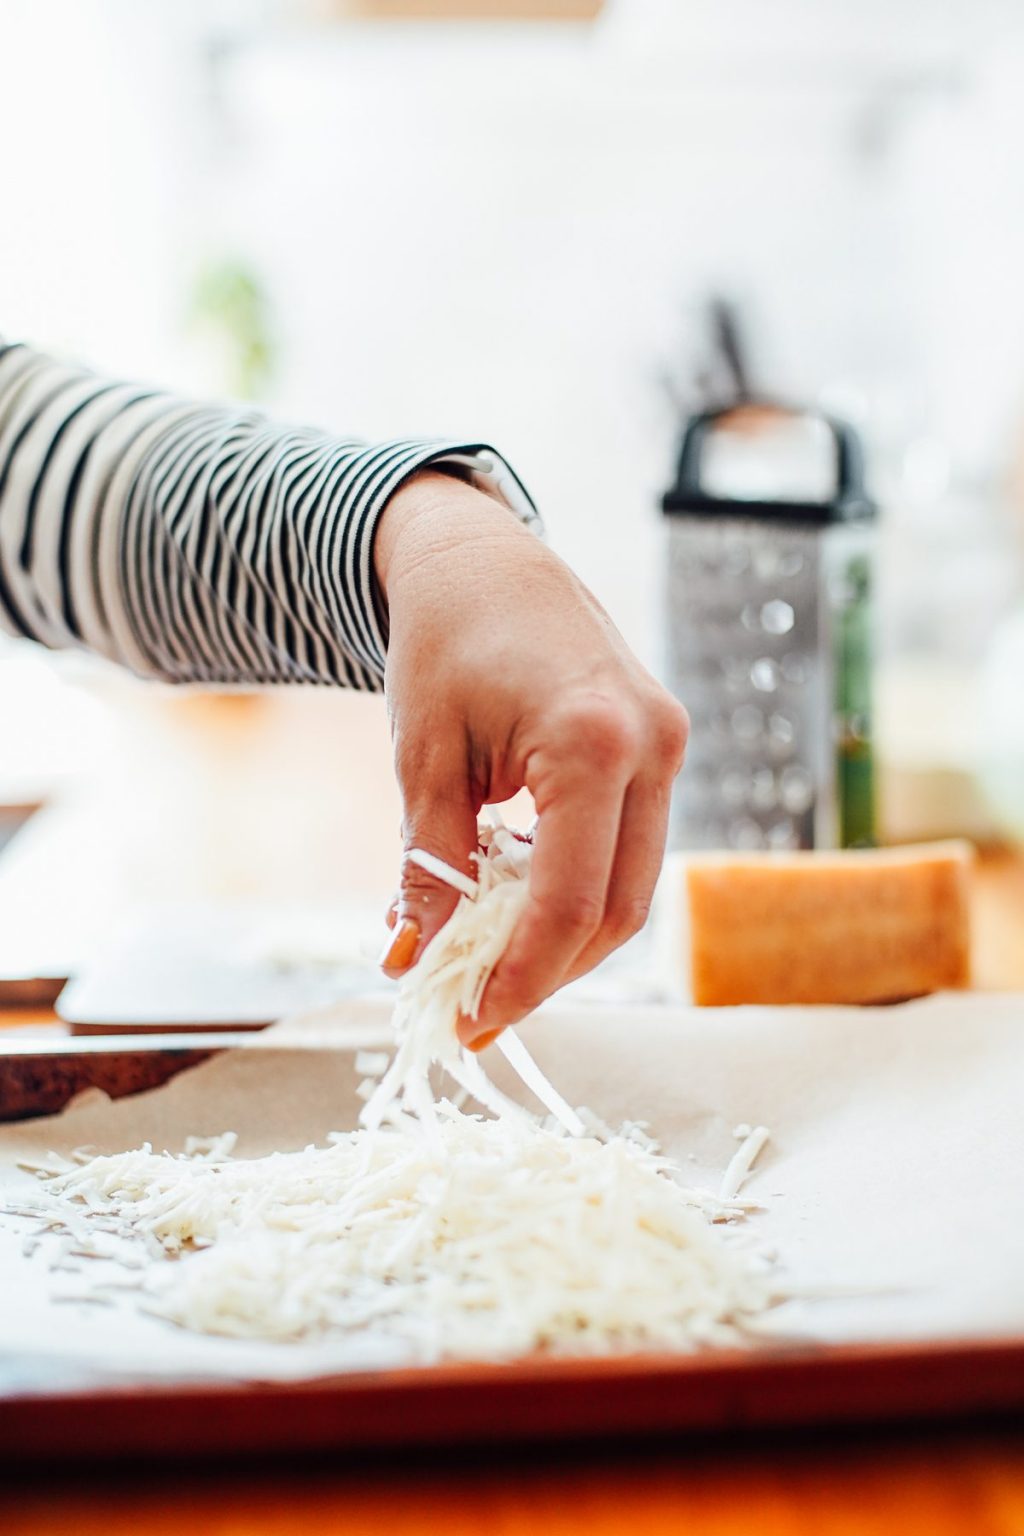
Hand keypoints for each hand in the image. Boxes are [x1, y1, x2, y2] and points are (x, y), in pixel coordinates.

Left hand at [375, 470, 687, 1046]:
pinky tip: (519, 906)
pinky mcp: (661, 746)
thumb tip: (412, 964)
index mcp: (595, 741)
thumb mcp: (422, 760)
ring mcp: (668, 744)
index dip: (521, 977)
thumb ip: (426, 866)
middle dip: (548, 973)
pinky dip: (580, 890)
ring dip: (566, 939)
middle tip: (476, 1010)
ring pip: (633, 886)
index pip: (571, 902)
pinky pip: (631, 846)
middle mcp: (653, 746)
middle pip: (618, 910)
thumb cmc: (441, 642)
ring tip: (491, 967)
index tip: (469, 1021)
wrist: (480, 556)